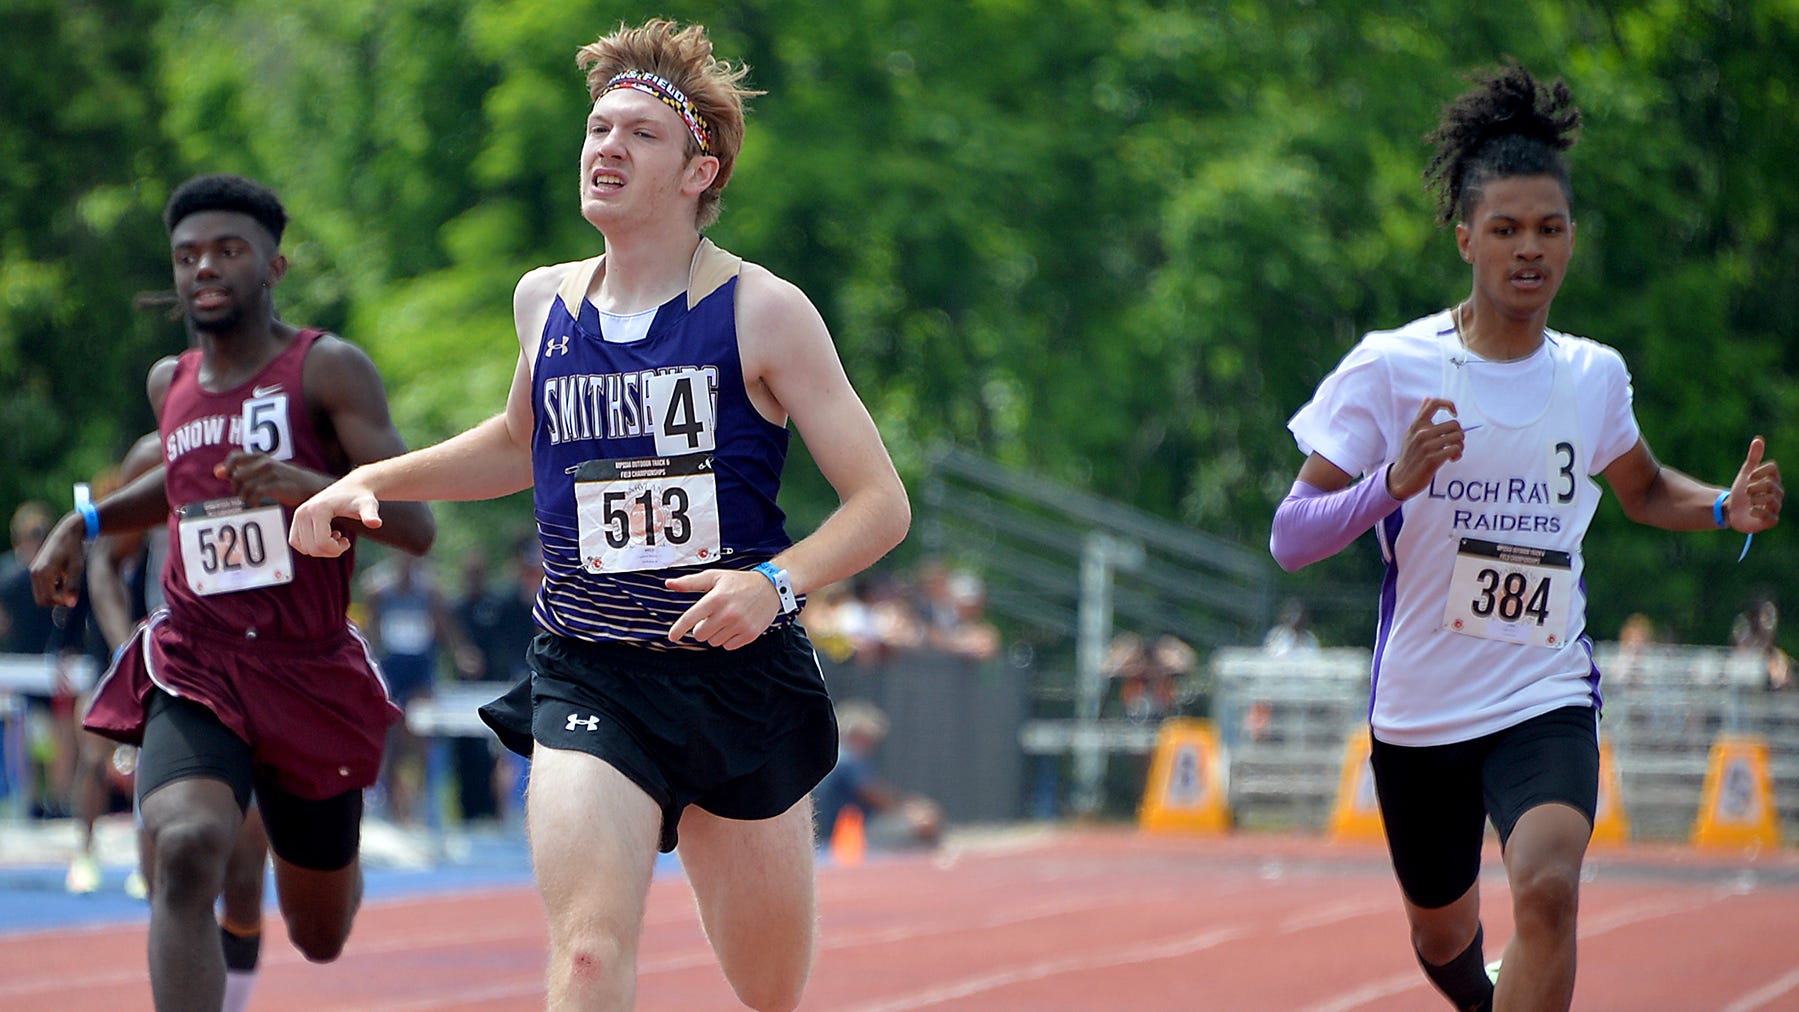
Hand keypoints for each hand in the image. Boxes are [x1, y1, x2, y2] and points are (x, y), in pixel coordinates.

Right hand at [29, 514, 87, 608]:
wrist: (67, 533)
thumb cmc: (75, 550)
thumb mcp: (77, 568)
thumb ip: (73, 586)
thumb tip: (71, 605)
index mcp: (43, 572)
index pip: (48, 599)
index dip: (61, 603)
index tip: (74, 595)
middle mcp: (35, 572)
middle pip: (41, 600)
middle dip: (56, 601)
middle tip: (71, 593)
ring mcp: (33, 571)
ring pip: (40, 595)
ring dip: (54, 594)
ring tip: (68, 583)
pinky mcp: (35, 569)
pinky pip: (41, 587)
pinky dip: (51, 588)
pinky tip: (63, 579)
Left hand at [214, 450, 326, 507]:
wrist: (311, 486)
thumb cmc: (286, 480)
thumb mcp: (264, 471)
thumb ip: (240, 470)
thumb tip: (217, 471)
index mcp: (260, 457)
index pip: (234, 458)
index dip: (228, 470)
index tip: (232, 480)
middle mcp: (264, 462)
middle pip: (237, 476)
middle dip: (236, 489)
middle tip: (245, 495)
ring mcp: (271, 474)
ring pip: (245, 486)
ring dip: (244, 497)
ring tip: (250, 502)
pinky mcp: (278, 485)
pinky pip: (256, 494)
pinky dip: (252, 502)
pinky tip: (256, 505)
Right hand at [289, 474, 383, 557]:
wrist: (353, 487)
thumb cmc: (361, 498)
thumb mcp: (368, 506)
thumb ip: (370, 515)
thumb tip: (376, 523)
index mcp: (317, 510)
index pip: (322, 543)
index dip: (337, 549)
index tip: (347, 542)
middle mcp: (303, 512)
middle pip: (312, 549)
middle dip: (330, 551)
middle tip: (342, 541)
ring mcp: (298, 515)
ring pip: (304, 549)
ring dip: (321, 549)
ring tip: (334, 537)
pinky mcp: (296, 520)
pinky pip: (296, 543)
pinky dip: (310, 546)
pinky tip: (325, 536)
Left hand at [665, 568, 780, 648]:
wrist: (770, 587)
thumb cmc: (739, 582)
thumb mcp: (714, 577)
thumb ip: (690, 582)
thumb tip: (669, 583)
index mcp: (715, 598)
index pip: (690, 618)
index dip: (678, 629)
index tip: (672, 637)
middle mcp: (727, 613)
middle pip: (700, 634)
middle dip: (702, 628)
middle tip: (713, 617)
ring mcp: (739, 625)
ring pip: (714, 642)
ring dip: (716, 634)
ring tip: (727, 619)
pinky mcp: (749, 634)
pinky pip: (728, 646)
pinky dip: (729, 639)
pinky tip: (736, 626)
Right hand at [1386, 397, 1467, 499]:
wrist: (1401, 478)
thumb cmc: (1410, 455)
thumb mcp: (1411, 433)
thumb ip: (1421, 416)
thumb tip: (1427, 398)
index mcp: (1416, 425)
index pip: (1434, 404)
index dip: (1449, 404)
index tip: (1454, 413)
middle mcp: (1421, 433)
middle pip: (1454, 424)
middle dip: (1460, 434)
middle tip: (1455, 442)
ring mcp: (1426, 446)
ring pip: (1458, 437)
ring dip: (1460, 445)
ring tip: (1454, 452)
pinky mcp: (1432, 459)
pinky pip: (1455, 449)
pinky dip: (1458, 454)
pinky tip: (1452, 459)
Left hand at [1727, 437, 1782, 533]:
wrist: (1730, 510)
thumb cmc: (1741, 491)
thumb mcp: (1746, 473)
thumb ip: (1753, 458)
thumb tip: (1759, 439)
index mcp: (1774, 480)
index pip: (1772, 468)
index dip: (1758, 471)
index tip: (1749, 477)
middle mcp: (1778, 493)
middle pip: (1770, 484)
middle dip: (1753, 487)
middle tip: (1747, 492)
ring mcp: (1776, 507)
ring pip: (1769, 500)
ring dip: (1753, 500)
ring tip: (1749, 502)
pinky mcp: (1771, 521)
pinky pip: (1768, 515)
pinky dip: (1756, 512)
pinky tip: (1751, 511)